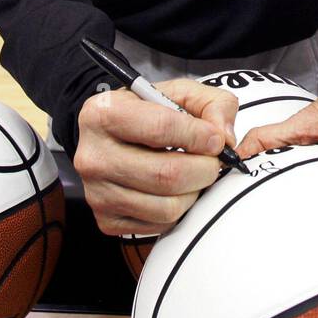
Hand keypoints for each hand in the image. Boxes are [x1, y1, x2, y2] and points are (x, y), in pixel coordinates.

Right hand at [73, 79, 237, 236]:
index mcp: (104, 114)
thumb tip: (224, 138)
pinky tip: (175, 190)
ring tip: (194, 174)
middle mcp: (93, 156)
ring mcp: (97, 193)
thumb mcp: (180, 92)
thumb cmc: (148, 112)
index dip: (199, 136)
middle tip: (213, 161)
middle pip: (166, 175)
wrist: (114, 138)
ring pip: (167, 206)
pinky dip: (179, 210)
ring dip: (194, 192)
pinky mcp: (107, 220)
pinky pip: (160, 225)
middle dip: (204, 169)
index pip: (161, 128)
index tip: (216, 139)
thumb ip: (213, 103)